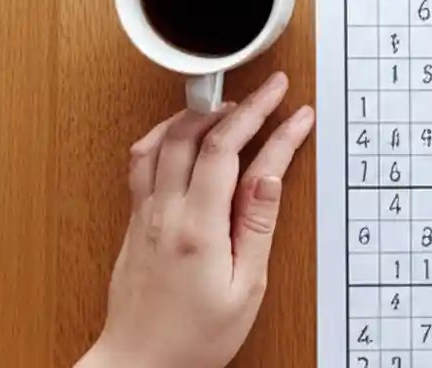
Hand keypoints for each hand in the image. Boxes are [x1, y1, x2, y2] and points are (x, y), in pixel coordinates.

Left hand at [76, 72, 313, 367]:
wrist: (138, 365)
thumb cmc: (195, 339)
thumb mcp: (246, 289)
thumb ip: (257, 225)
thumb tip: (270, 177)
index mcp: (198, 228)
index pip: (232, 153)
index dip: (269, 123)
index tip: (296, 110)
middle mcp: (165, 212)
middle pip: (196, 134)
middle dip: (239, 104)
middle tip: (269, 90)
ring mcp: (144, 213)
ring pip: (162, 139)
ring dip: (197, 114)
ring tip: (230, 105)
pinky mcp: (134, 220)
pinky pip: (143, 159)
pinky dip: (166, 134)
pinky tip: (183, 133)